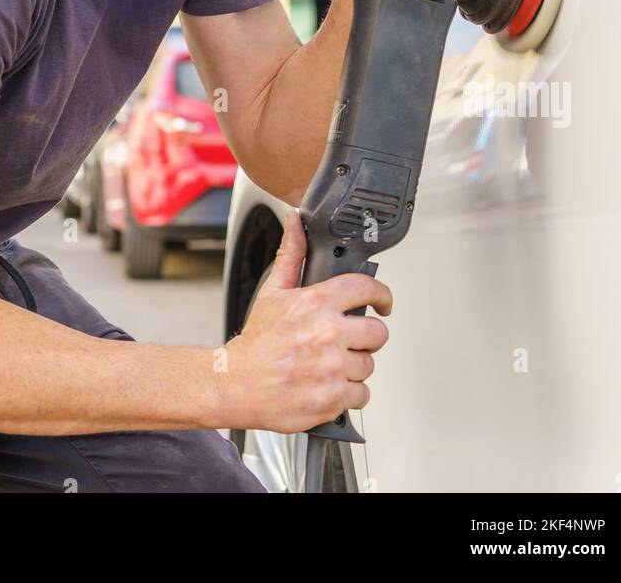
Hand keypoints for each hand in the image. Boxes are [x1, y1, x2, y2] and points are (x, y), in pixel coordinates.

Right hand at [224, 211, 391, 433]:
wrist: (237, 384)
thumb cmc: (257, 343)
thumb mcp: (273, 292)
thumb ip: (291, 255)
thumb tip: (294, 222)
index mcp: (317, 303)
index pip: (366, 288)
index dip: (381, 294)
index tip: (383, 302)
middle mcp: (328, 334)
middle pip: (378, 332)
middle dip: (366, 336)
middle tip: (348, 340)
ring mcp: (332, 368)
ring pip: (369, 365)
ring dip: (354, 366)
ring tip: (330, 365)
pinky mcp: (333, 398)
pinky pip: (361, 394)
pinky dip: (349, 393)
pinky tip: (329, 385)